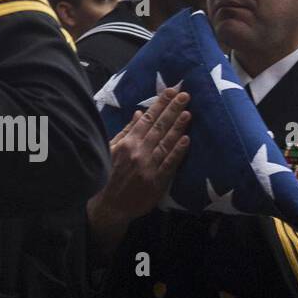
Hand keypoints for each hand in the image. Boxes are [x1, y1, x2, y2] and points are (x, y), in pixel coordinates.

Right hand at [87, 88, 190, 254]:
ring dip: (178, 127)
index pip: (147, 119)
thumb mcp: (111, 149)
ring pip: (166, 142)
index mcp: (127, 142)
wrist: (109, 205)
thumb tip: (139, 113)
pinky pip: (169, 163)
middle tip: (185, 95)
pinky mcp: (156, 181)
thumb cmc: (109, 175)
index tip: (171, 92)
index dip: (160, 104)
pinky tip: (187, 140)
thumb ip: (126, 131)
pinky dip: (178, 151)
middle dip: (172, 109)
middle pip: (159, 127)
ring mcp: (148, 166)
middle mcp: (138, 151)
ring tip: (188, 112)